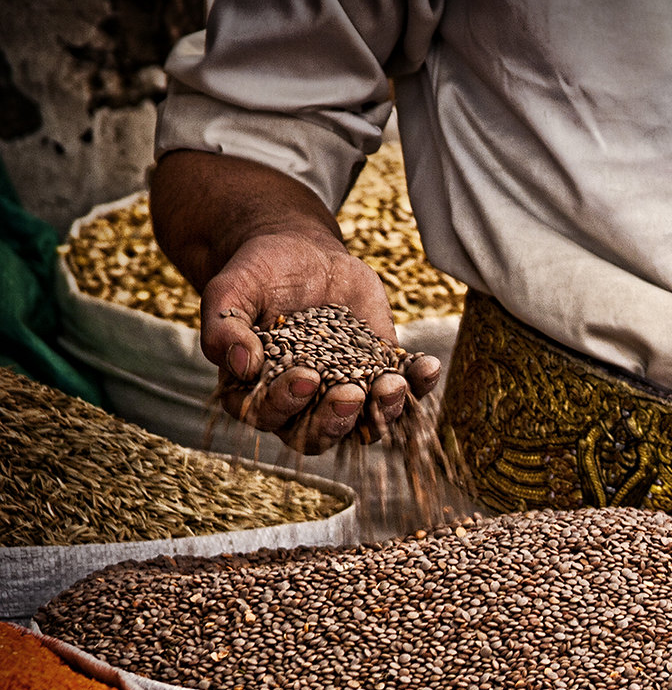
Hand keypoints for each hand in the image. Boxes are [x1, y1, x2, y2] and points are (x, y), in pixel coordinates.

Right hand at [199, 228, 442, 453]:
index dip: (286, 403)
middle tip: (352, 393)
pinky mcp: (379, 376)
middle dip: (336, 418)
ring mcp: (344, 394)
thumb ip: (225, 327)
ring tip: (393, 385)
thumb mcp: (232, 290)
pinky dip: (418, 384)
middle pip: (318, 434)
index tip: (305, 376)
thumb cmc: (258, 275)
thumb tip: (241, 365)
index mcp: (255, 394)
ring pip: (364, 424)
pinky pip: (402, 392)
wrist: (301, 255)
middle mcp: (301, 407)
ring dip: (382, 411)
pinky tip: (428, 366)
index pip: (268, 415)